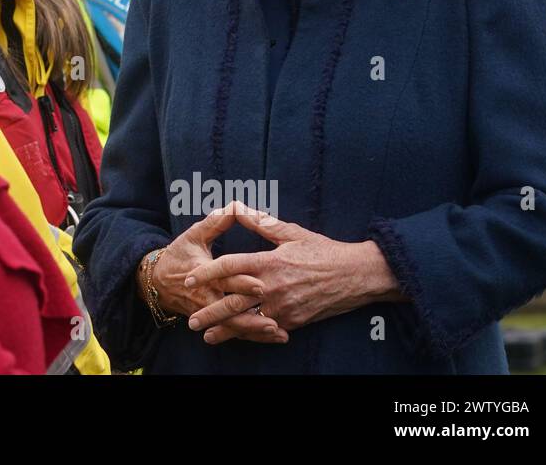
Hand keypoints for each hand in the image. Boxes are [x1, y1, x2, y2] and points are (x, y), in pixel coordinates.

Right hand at [146, 202, 286, 344]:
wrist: (158, 283)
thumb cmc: (179, 255)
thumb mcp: (193, 235)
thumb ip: (216, 222)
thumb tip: (234, 206)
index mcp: (204, 273)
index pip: (224, 279)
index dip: (241, 283)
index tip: (260, 284)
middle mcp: (207, 295)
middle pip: (230, 306)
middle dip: (251, 312)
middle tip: (273, 317)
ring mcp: (209, 311)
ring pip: (233, 324)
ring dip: (255, 329)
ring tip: (277, 331)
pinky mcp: (213, 321)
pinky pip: (234, 331)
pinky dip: (254, 335)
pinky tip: (275, 337)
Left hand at [184, 206, 401, 333]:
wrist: (356, 275)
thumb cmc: (323, 250)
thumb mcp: (291, 232)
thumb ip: (260, 222)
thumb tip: (236, 206)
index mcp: (268, 262)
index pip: (229, 267)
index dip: (207, 273)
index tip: (189, 279)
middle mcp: (272, 286)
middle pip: (233, 301)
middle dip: (210, 312)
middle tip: (191, 319)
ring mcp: (283, 307)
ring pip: (248, 321)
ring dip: (226, 330)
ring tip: (208, 336)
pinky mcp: (294, 320)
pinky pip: (267, 329)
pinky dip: (252, 334)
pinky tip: (239, 339)